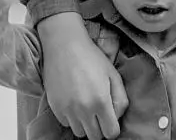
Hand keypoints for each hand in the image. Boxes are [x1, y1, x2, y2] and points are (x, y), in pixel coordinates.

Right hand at [39, 12, 127, 138]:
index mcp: (101, 101)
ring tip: (86, 104)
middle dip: (99, 127)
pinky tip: (74, 101)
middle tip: (99, 111)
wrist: (64, 46)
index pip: (110, 133)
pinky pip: (67, 123)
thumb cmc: (91, 57)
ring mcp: (68, 111)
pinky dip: (72, 117)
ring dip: (85, 123)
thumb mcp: (113, 74)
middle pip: (95, 137)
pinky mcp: (55, 108)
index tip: (110, 118)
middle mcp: (84, 110)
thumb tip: (117, 117)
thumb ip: (120, 98)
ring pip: (80, 132)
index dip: (112, 127)